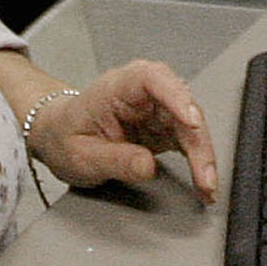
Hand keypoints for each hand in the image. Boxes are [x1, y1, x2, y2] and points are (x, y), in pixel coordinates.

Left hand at [29, 61, 219, 202]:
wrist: (59, 137)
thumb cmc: (64, 136)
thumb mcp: (80, 156)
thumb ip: (114, 160)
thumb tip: (148, 167)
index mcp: (118, 86)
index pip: (153, 79)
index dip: (176, 96)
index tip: (192, 121)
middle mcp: (143, 93)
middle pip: (182, 106)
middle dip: (198, 141)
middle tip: (204, 176)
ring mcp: (157, 109)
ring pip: (192, 125)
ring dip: (203, 155)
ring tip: (207, 187)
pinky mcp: (165, 127)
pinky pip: (190, 140)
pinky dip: (199, 161)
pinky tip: (204, 182)